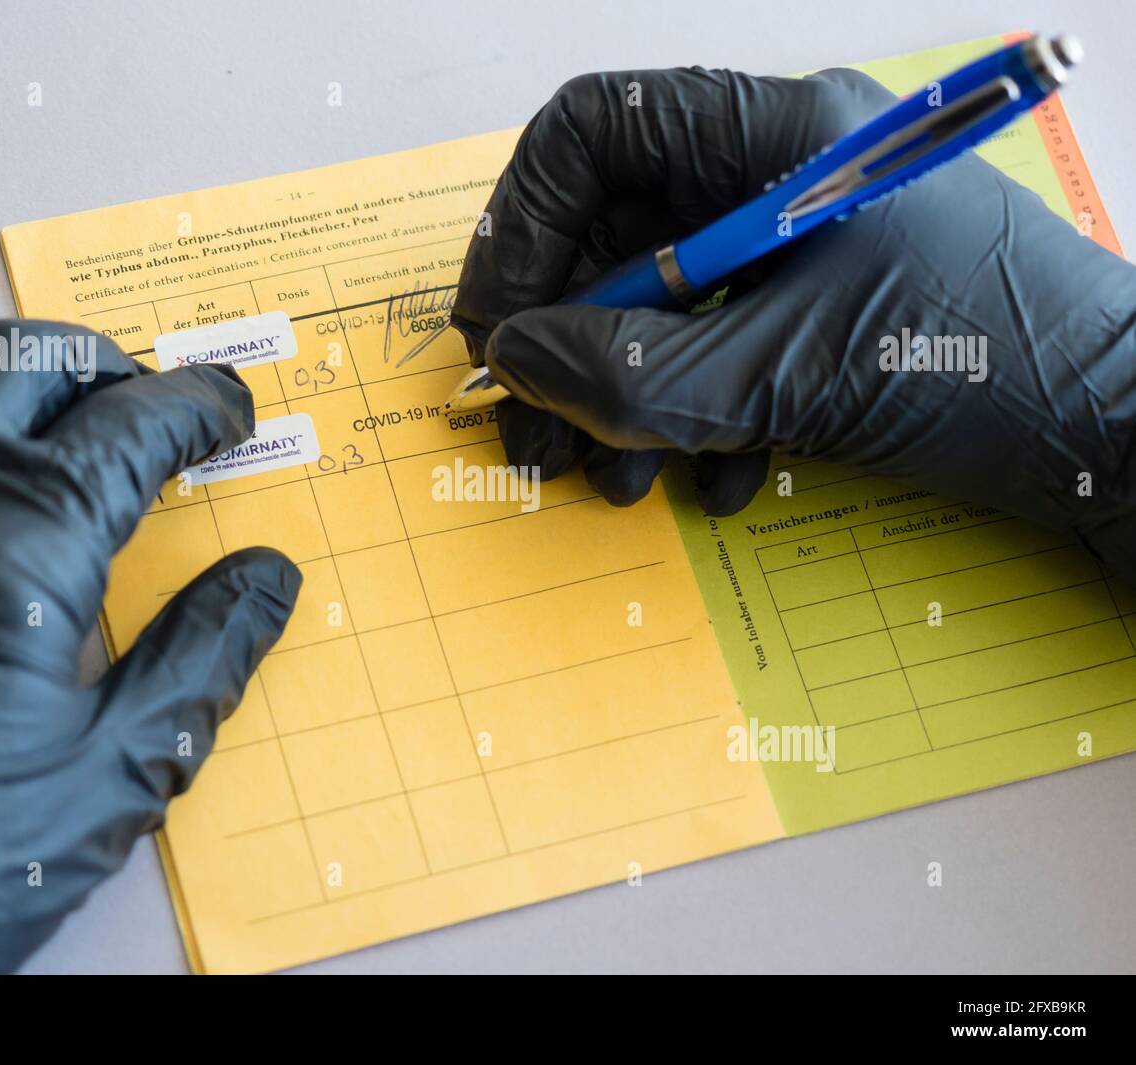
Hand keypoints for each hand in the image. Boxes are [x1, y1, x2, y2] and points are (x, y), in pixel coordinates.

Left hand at [0, 321, 300, 972]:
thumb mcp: (118, 766)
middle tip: (154, 403)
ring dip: (21, 373)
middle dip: (112, 366)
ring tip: (63, 410)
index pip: (136, 425)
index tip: (229, 412)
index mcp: (26, 546)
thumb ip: (204, 653)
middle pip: (35, 363)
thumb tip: (269, 577)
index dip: (199, 406)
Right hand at [451, 68, 1135, 580]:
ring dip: (625, 402)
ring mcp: (797, 253)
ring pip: (659, 312)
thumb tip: (518, 365)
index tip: (499, 330)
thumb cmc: (989, 363)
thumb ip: (640, 371)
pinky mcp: (817, 321)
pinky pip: (717, 357)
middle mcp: (775, 178)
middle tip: (540, 442)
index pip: (597, 133)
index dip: (524, 226)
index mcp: (773, 135)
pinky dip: (696, 424)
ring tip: (622, 482)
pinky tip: (717, 483)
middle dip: (569, 347)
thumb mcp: (793, 369)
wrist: (1124, 439)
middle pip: (615, 237)